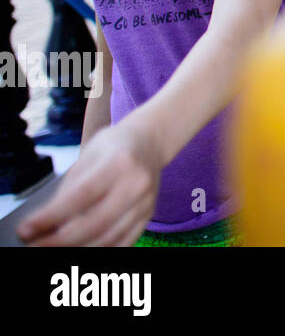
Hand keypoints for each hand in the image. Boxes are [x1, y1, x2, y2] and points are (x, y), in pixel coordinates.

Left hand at [17, 121, 161, 246]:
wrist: (150, 141)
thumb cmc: (113, 147)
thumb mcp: (87, 156)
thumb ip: (70, 188)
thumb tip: (47, 223)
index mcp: (119, 162)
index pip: (81, 196)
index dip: (51, 217)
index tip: (26, 229)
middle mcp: (137, 183)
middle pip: (96, 222)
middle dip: (60, 240)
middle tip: (35, 245)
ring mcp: (146, 201)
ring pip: (109, 237)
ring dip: (78, 249)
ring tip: (53, 249)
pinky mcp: (149, 215)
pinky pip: (124, 242)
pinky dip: (101, 250)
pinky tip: (81, 249)